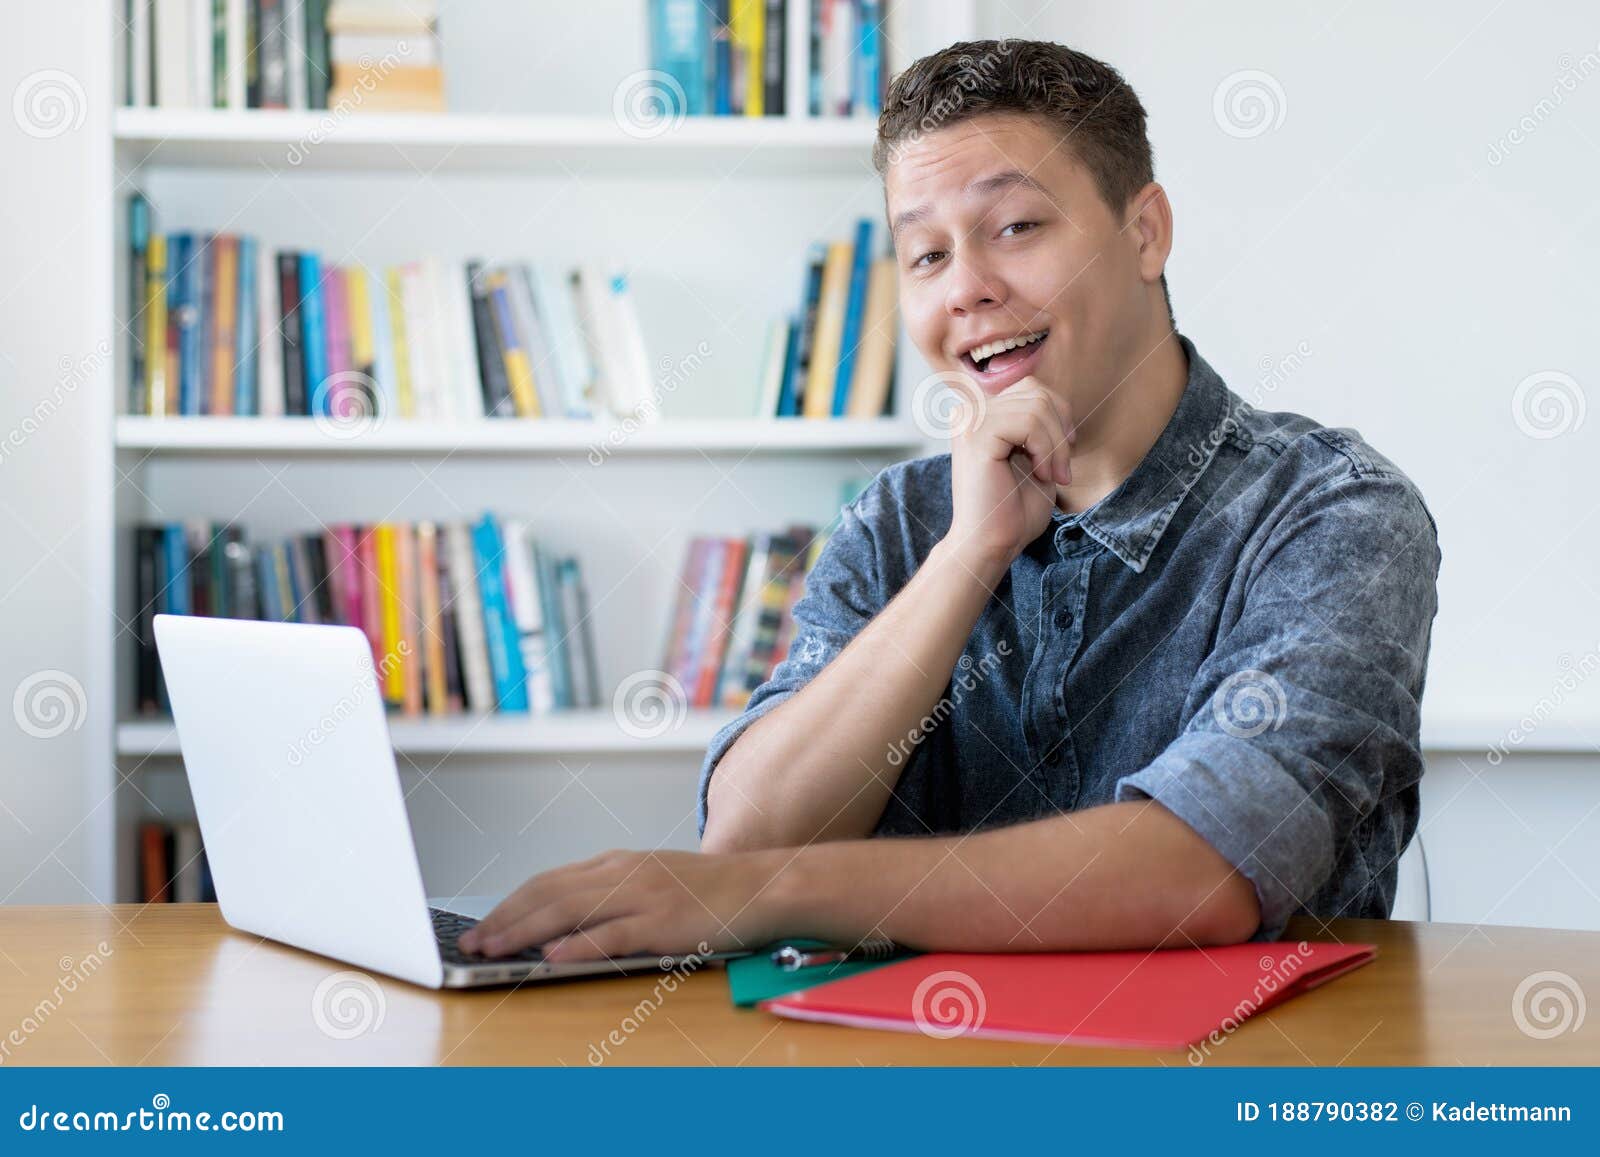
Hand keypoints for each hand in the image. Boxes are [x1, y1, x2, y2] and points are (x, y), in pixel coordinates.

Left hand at [456, 848, 790, 962]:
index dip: (510, 904)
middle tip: (472, 943)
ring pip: (568, 910)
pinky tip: (551, 958)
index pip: (548, 880)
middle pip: (547, 892)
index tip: (483, 925)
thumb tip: (564, 928)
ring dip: (524, 931)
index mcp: (617, 864)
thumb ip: (612, 899)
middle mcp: (622, 873)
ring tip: (493, 950)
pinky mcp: (661, 922)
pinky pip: (610, 935)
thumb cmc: (711, 892)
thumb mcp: (653, 883)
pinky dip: (576, 945)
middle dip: (504, 918)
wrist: (763, 886)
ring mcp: (641, 896)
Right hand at [945, 376, 1073, 573]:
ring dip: (1056, 447)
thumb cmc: (1013, 509)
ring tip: (1051, 476)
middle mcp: (968, 411)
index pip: (1032, 388)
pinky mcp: (976, 434)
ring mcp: (969, 420)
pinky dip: (1046, 451)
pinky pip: (1029, 423)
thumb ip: (1039, 423)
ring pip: (1037, 407)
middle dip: (1060, 433)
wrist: (992, 543)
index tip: (1063, 455)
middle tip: (1060, 472)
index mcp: (979, 414)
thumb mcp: (1035, 455)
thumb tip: (1056, 397)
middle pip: (1037, 393)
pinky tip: (1041, 475)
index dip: (1058, 417)